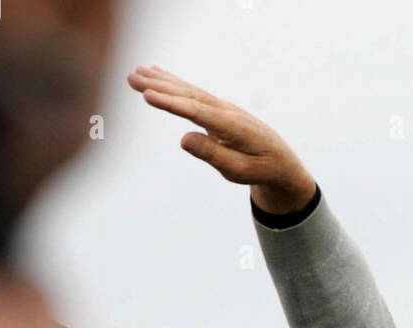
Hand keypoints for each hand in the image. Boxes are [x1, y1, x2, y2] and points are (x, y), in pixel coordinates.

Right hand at [127, 65, 316, 214]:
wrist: (281, 160)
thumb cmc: (260, 169)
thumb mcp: (240, 170)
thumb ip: (213, 155)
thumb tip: (184, 139)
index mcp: (233, 127)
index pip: (197, 113)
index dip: (171, 104)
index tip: (147, 96)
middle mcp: (226, 112)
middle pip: (189, 96)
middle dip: (159, 87)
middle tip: (131, 78)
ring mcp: (222, 107)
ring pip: (188, 91)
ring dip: (161, 81)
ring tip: (136, 72)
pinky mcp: (218, 108)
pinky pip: (192, 92)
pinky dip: (173, 82)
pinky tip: (156, 72)